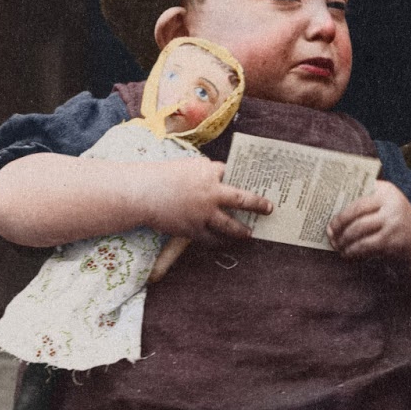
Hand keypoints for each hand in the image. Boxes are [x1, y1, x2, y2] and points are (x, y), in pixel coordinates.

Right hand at [142, 157, 271, 246]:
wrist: (141, 193)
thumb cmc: (161, 176)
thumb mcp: (186, 166)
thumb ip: (204, 173)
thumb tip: (221, 178)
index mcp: (208, 172)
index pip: (231, 172)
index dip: (242, 177)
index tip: (255, 181)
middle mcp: (210, 192)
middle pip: (241, 199)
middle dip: (258, 204)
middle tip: (269, 208)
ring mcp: (203, 212)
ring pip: (230, 225)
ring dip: (242, 231)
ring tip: (249, 234)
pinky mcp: (193, 229)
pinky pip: (211, 239)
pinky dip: (219, 242)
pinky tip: (225, 243)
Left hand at [326, 182, 410, 260]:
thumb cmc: (392, 222)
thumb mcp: (384, 206)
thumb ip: (365, 202)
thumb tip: (330, 206)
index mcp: (386, 190)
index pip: (357, 192)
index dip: (340, 202)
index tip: (325, 210)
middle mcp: (391, 203)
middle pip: (355, 211)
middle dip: (338, 223)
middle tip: (329, 232)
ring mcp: (393, 222)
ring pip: (358, 230)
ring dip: (343, 239)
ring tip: (336, 245)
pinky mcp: (392, 242)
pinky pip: (365, 246)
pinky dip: (353, 251)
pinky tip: (347, 254)